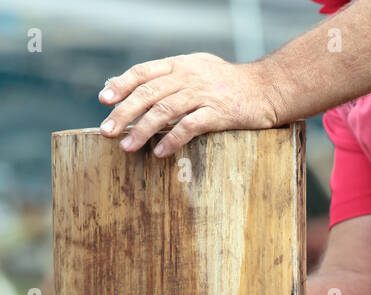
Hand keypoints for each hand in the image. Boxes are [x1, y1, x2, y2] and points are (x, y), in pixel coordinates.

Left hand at [98, 53, 282, 156]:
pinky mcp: (219, 112)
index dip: (122, 84)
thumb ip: (161, 79)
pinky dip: (173, 139)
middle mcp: (189, 76)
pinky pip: (190, 126)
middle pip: (149, 92)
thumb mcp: (193, 72)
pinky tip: (160, 152)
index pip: (144, 71)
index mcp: (180, 65)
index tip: (104, 100)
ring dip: (143, 129)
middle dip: (125, 112)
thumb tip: (120, 84)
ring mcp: (204, 93)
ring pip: (165, 109)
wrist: (266, 89)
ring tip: (127, 146)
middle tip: (107, 131)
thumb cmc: (225, 85)